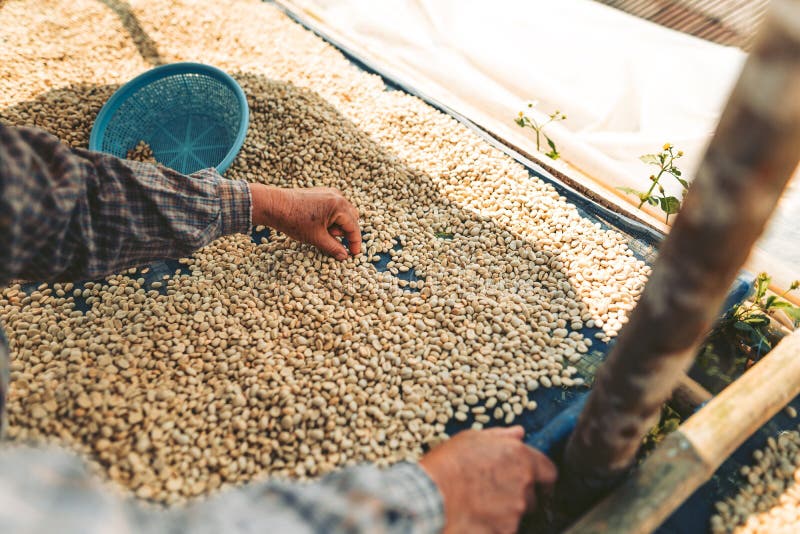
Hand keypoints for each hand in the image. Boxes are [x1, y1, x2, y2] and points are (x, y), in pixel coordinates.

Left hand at [250, 185, 361, 259]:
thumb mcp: (316, 238)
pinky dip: (332, 218)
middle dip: (345, 233)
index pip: (353, 227)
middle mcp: (337, 196)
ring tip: (322, 232)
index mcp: (339, 205)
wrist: (274, 205)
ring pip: (344, 213)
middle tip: (333, 241)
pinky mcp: (322, 193)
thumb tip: (344, 256)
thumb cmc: (294, 220)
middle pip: (351, 218)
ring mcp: (330, 192)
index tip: (354, 254)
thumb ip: (334, 247)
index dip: (355, 243)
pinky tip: (319, 225)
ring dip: (338, 225)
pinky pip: (335, 207)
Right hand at [419, 426, 556, 533]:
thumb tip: (518, 433)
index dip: (541, 477)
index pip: (549, 472)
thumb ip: (500, 436)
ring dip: (504, 513)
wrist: (432, 496)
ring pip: (517, 515)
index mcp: (520, 457)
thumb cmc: (448, 464)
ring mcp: (515, 511)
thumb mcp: (471, 439)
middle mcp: (523, 484)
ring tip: (479, 506)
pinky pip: (504, 530)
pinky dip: (493, 527)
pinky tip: (476, 519)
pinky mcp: (506, 531)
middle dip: (518, 496)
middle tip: (493, 493)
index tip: (533, 481)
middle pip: (532, 496)